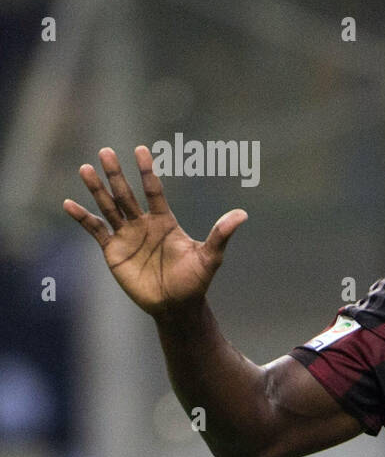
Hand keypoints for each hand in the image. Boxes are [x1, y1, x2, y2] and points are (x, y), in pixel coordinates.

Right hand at [62, 145, 246, 317]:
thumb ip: (221, 235)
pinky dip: (82, 218)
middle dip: (116, 174)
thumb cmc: (195, 281)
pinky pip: (95, 230)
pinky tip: (69, 204)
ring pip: (109, 207)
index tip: (140, 150)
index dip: (147, 171)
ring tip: (85, 168)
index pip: (154, 191)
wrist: (176, 305)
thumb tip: (242, 214)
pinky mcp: (113, 250)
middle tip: (105, 151)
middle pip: (127, 194)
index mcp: (165, 221)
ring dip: (96, 189)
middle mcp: (144, 224)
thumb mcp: (210, 257)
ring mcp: (127, 236)